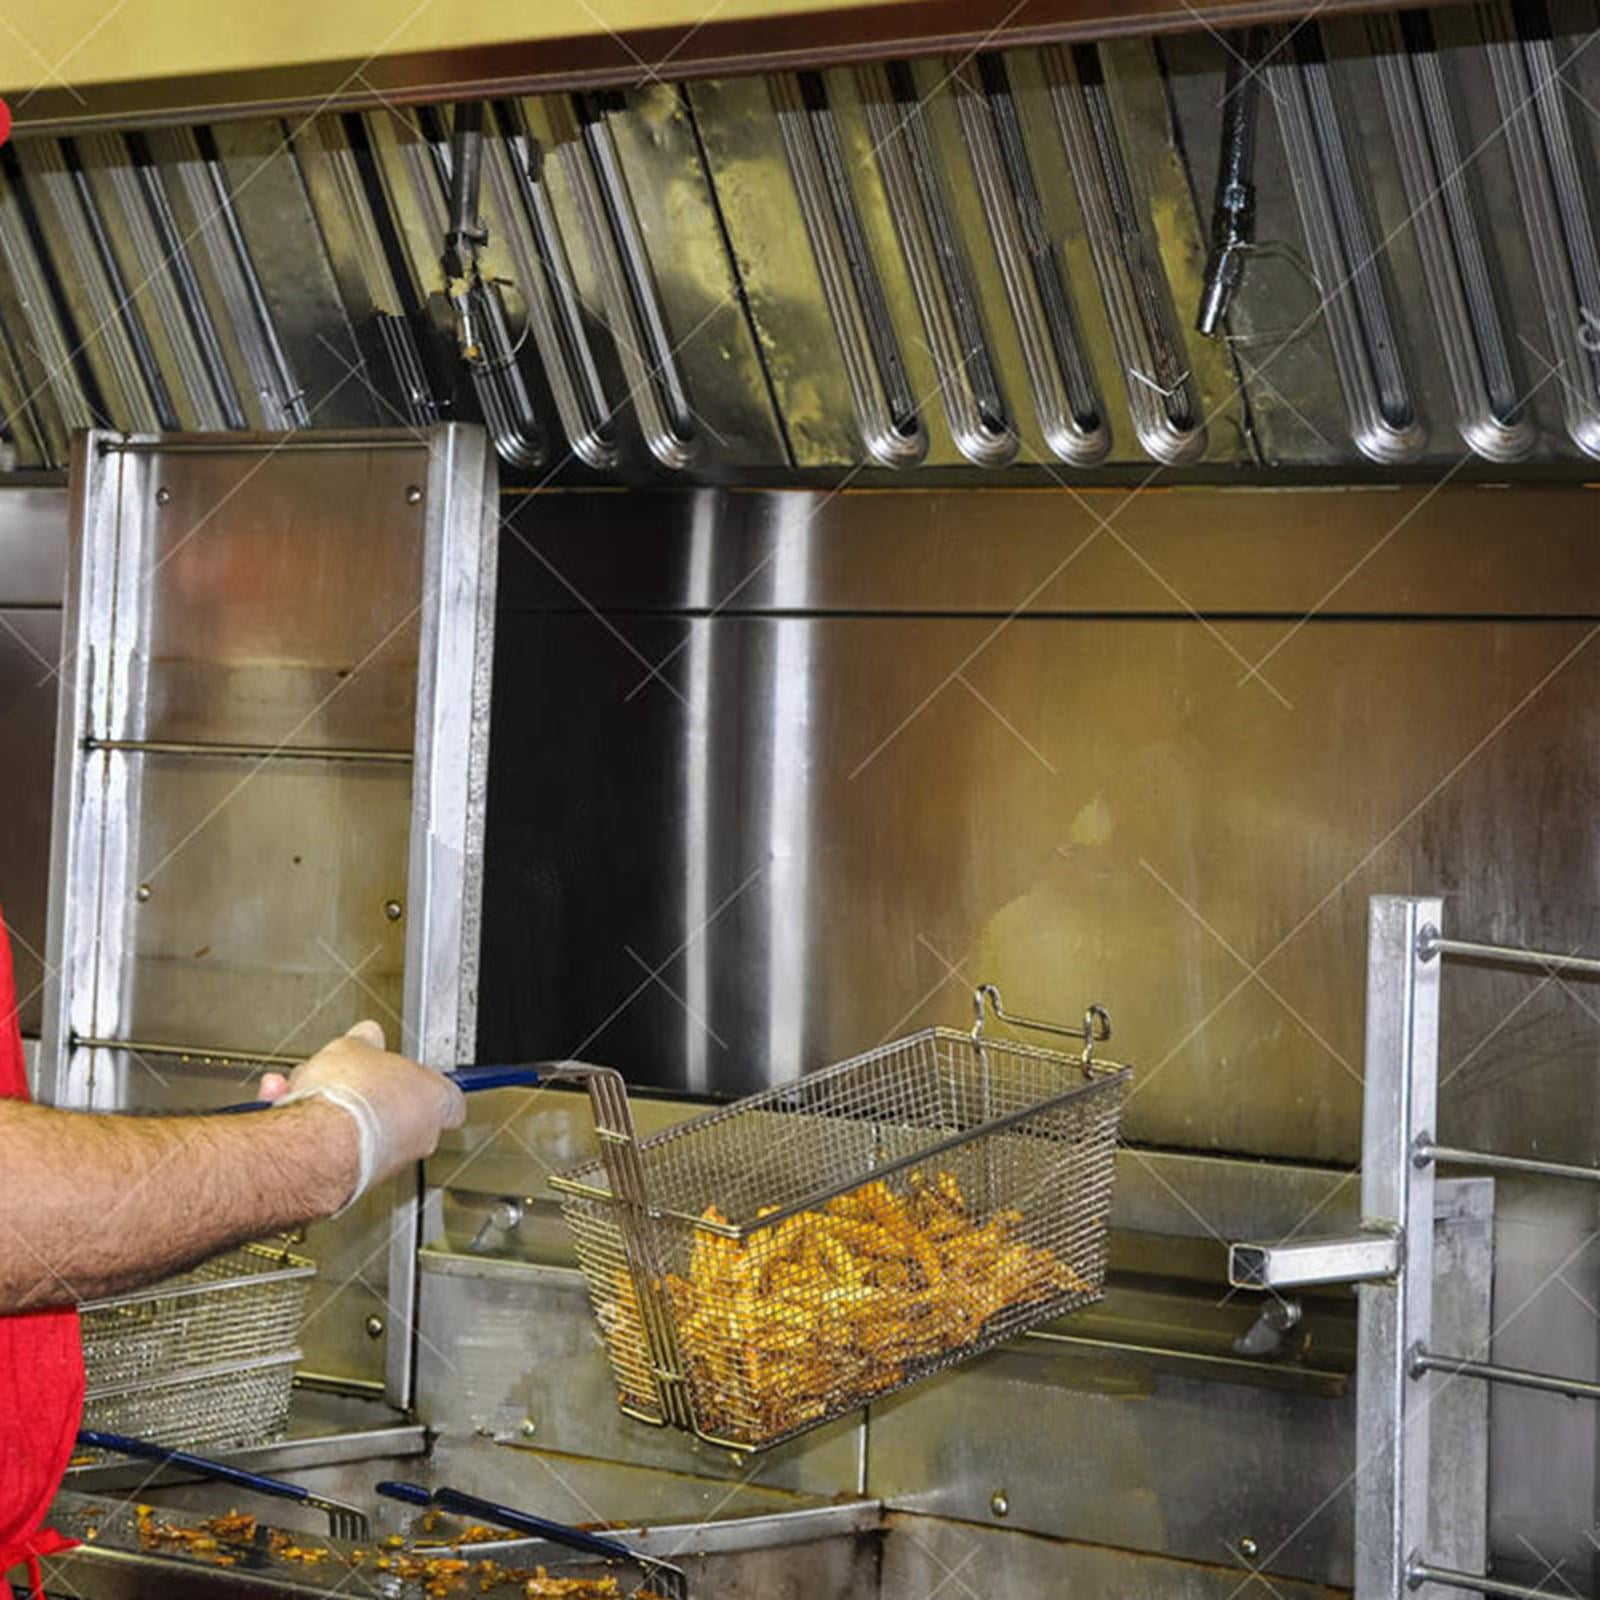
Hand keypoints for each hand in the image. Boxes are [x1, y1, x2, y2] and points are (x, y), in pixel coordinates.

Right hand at [263, 1023, 465, 1213]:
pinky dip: (307, 1131)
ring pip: (356, 1128)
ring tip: (299, 1089)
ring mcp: (387, 1163)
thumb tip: (367, 1035)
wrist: (321, 1144)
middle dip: (362, 1092)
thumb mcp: (355, 1048)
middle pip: (394, 1109)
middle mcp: (417, 1137)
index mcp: (433, 1099)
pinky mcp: (353, 1183)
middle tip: (338, 1076)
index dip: (426, 1083)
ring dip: (328, 1109)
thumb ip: (364, 1042)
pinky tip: (283, 1107)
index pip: (449, 1096)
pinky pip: (331, 1149)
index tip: (411, 1075)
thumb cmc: (352, 1099)